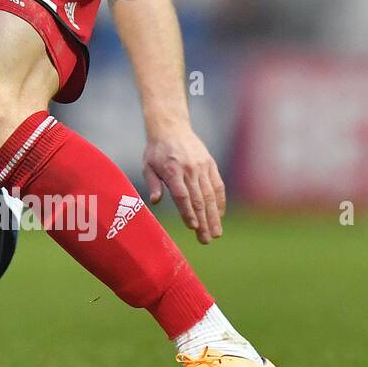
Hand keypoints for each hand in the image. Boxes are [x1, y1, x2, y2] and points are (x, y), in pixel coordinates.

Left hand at [143, 123, 226, 243]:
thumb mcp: (148, 165)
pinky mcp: (211, 165)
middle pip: (199, 199)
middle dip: (203, 222)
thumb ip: (153, 184)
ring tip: (215, 234)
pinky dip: (219, 202)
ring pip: (210, 195)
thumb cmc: (156, 150)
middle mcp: (190, 169)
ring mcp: (202, 166)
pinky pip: (217, 186)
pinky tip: (219, 216)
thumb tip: (155, 201)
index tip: (192, 227)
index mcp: (172, 169)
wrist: (171, 127)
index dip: (187, 212)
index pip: (182, 195)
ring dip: (214, 216)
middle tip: (205, 240)